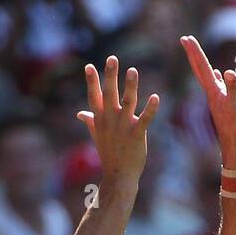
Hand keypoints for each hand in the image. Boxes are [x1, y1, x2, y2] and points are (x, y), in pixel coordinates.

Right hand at [76, 56, 158, 183]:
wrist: (119, 176)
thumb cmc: (109, 154)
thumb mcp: (97, 135)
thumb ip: (90, 121)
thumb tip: (80, 113)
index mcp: (100, 119)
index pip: (94, 97)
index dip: (92, 81)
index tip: (89, 66)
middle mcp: (110, 120)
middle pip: (109, 94)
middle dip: (110, 76)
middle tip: (112, 58)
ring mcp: (123, 127)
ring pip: (127, 102)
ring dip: (130, 86)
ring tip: (133, 70)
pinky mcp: (137, 134)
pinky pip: (145, 119)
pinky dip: (151, 109)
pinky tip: (156, 97)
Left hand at [180, 34, 235, 164]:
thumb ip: (232, 90)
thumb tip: (226, 72)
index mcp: (213, 92)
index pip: (202, 67)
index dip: (195, 52)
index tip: (186, 37)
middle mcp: (213, 94)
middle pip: (200, 69)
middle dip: (193, 53)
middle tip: (185, 39)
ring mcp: (219, 99)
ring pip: (208, 77)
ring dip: (202, 64)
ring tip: (197, 54)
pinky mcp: (226, 105)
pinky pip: (219, 86)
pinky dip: (217, 77)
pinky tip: (217, 74)